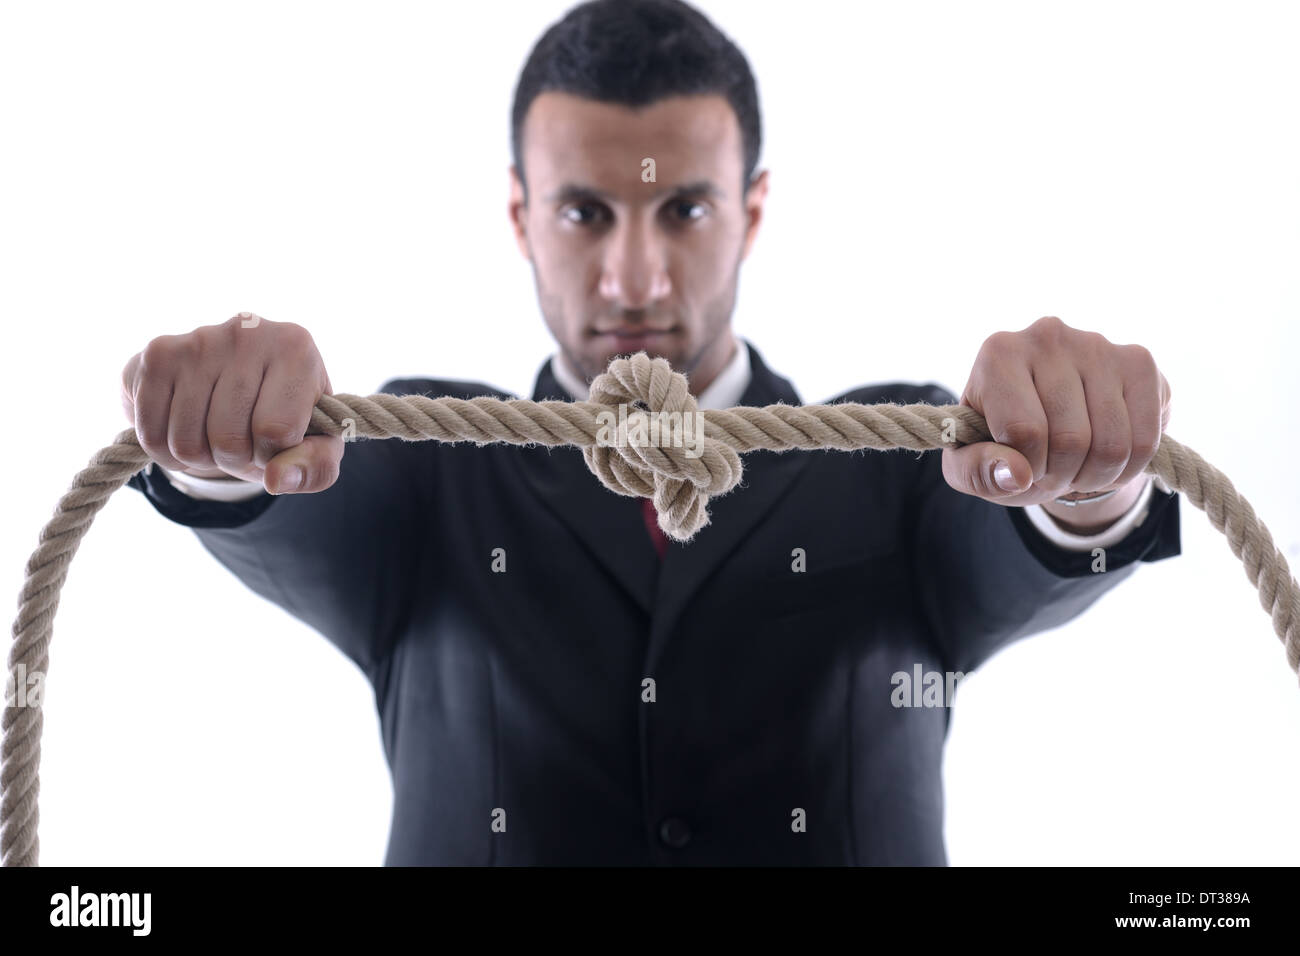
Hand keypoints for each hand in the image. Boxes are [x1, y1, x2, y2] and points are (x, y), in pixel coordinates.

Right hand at [120, 313, 343, 494]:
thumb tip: (276, 479)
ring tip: (217, 436)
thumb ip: (314, 467)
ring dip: (201, 459)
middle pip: (227, 440)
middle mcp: (247, 333)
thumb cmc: (288, 413)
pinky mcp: (158, 354)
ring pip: (185, 443)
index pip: (276, 431)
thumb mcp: (318, 443)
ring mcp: (198, 340)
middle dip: (236, 460)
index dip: (272, 455)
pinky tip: (186, 430)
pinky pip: (150, 435)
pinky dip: (167, 453)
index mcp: (296, 348)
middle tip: (244, 442)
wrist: (237, 377)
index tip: (276, 442)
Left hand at [941, 316, 1171, 507]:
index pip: (1024, 432)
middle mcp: (1048, 336)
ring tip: (1076, 466)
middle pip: (1071, 440)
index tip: (1020, 468)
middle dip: (1061, 475)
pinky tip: (1107, 459)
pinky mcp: (1139, 361)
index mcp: (998, 355)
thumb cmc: (1000, 441)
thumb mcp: (967, 463)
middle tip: (1051, 471)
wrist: (1050, 420)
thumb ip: (976, 471)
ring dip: (1095, 476)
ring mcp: (1098, 345)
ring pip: (1113, 444)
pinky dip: (1128, 468)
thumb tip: (1016, 475)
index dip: (1026, 469)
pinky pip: (1147, 439)